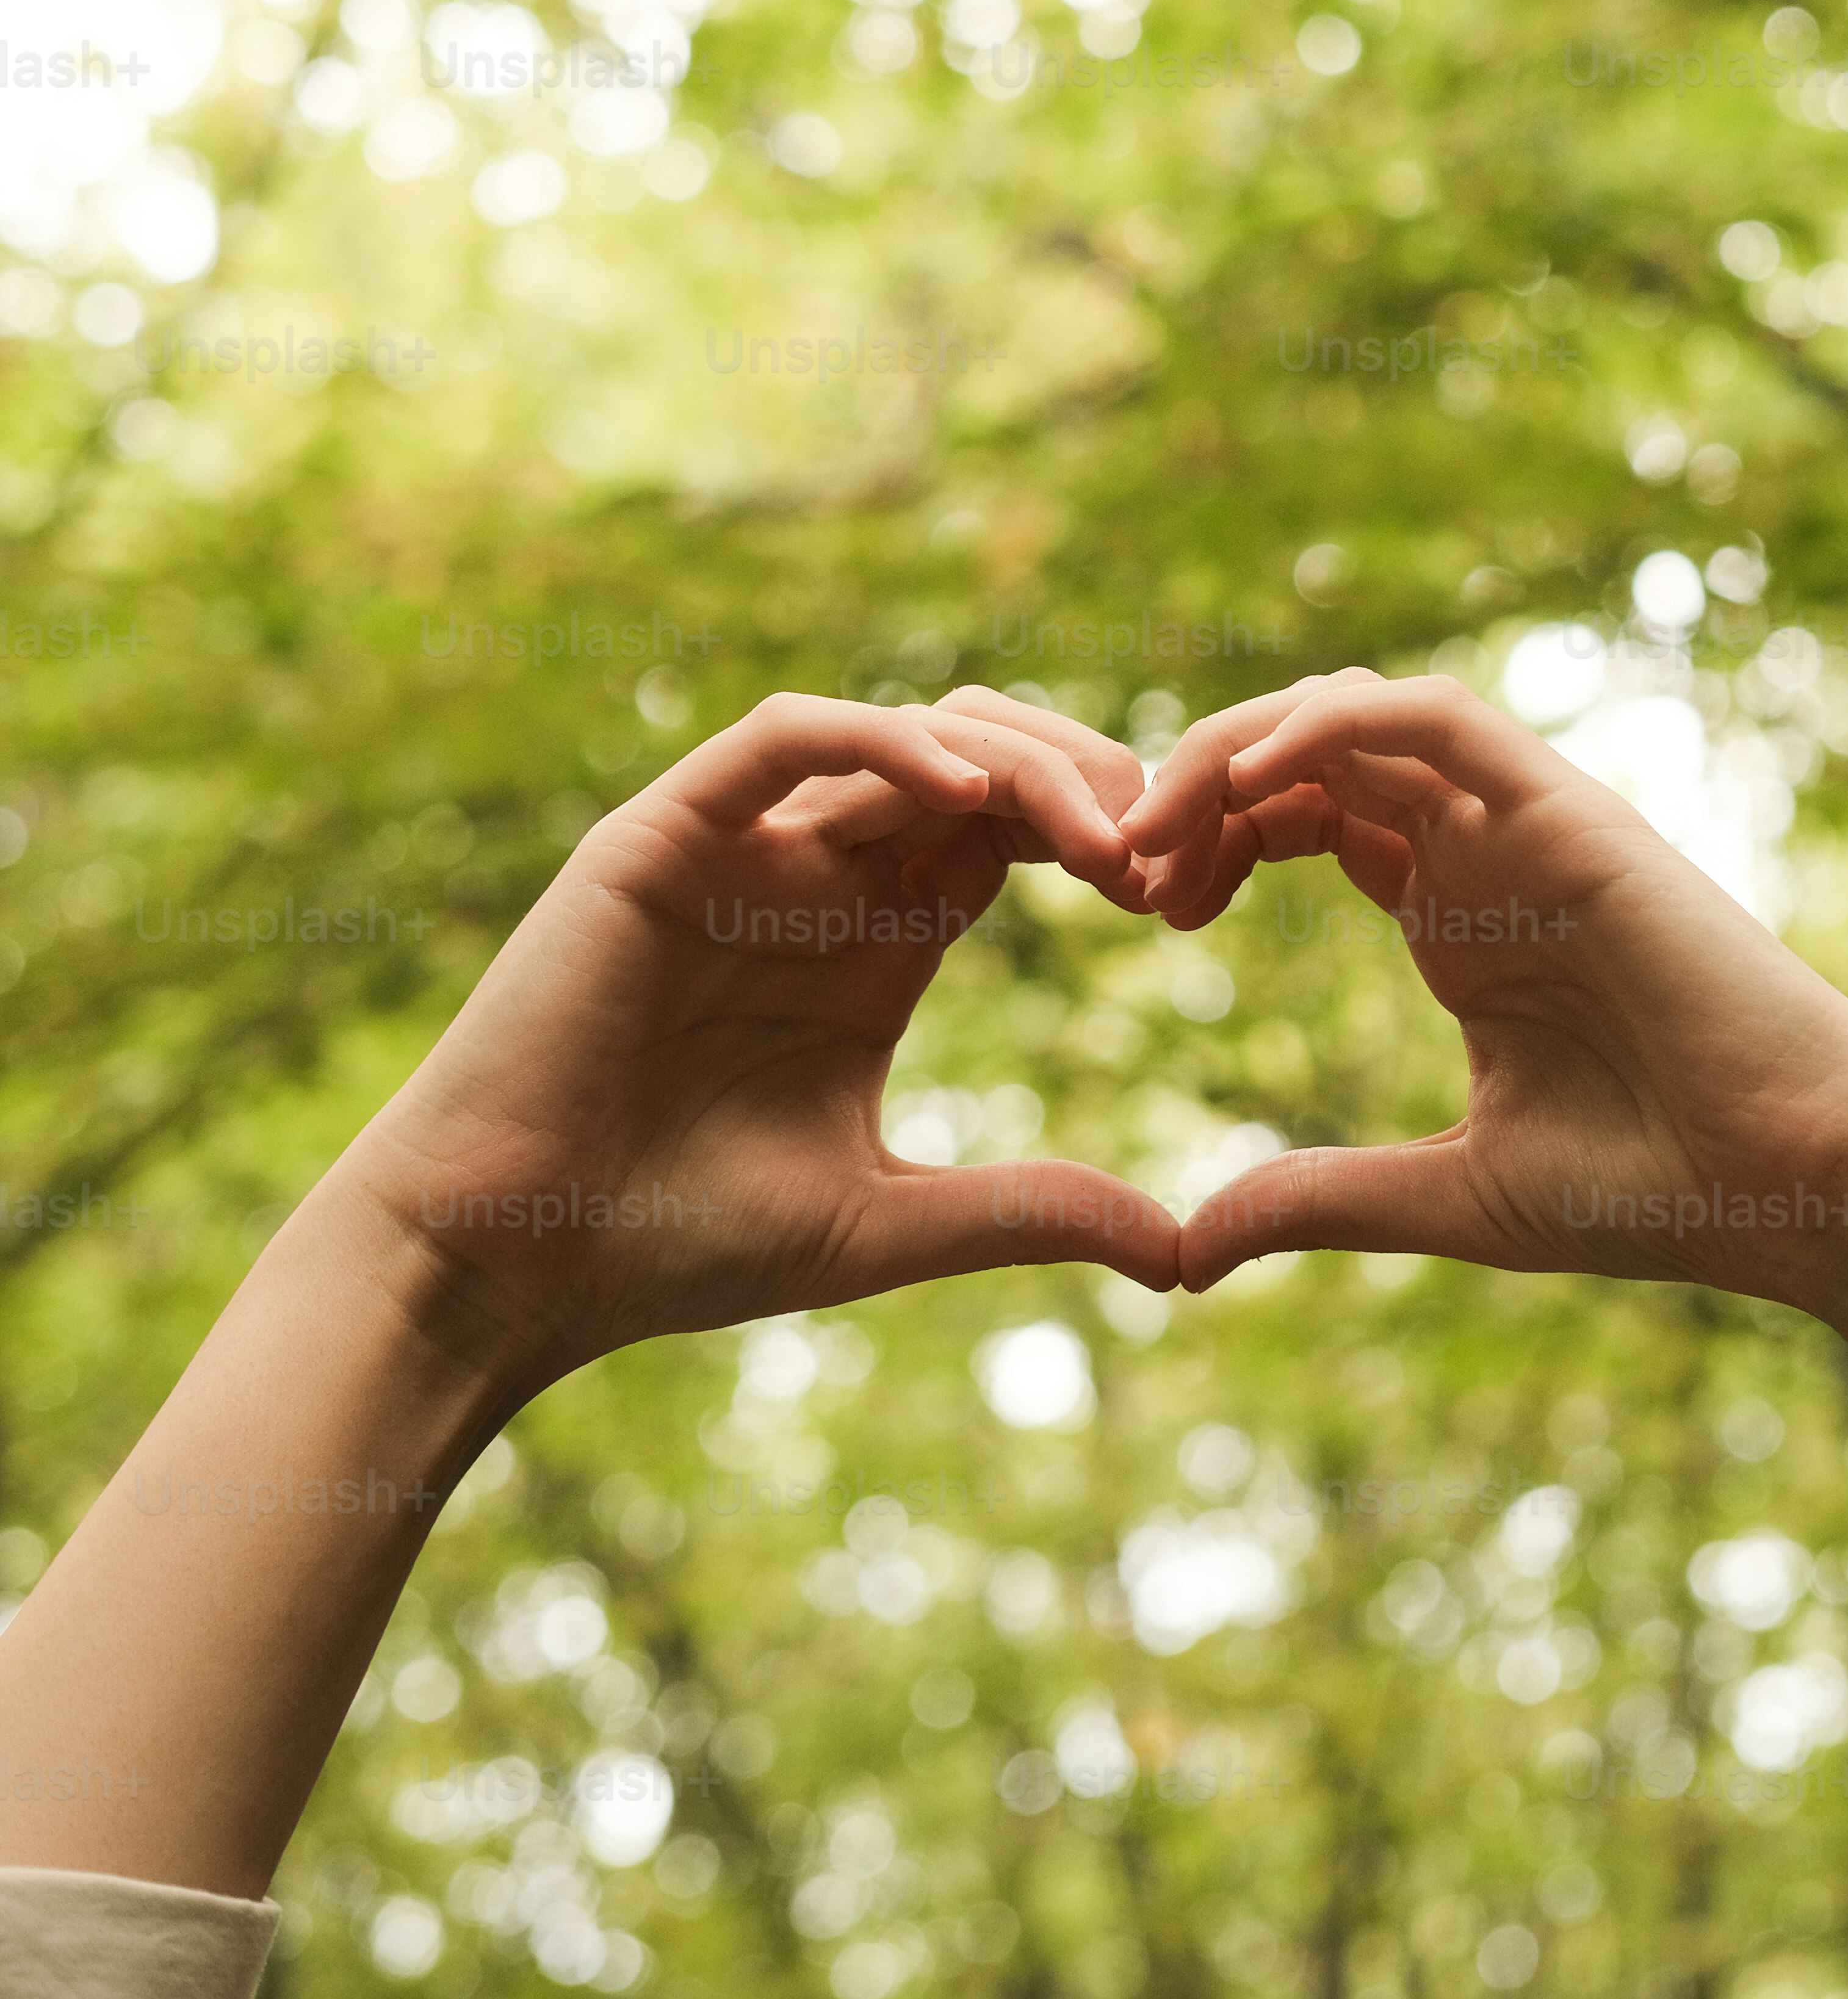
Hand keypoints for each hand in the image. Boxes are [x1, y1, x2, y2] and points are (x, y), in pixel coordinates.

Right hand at [332, 688, 1178, 1390]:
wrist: (511, 1265)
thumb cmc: (678, 1246)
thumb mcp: (889, 1223)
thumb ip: (1029, 1214)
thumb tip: (1185, 1254)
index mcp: (877, 939)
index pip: (1015, 831)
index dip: (1106, 837)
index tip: (1182, 896)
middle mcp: (817, 874)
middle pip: (980, 760)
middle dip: (1086, 776)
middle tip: (1166, 841)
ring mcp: (739, 846)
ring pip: (901, 733)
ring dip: (1014, 758)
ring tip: (1100, 822)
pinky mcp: (662, 834)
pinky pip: (784, 737)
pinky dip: (881, 743)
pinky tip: (967, 793)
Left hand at [1125, 669, 1847, 1300]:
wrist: (1800, 1186)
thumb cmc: (1656, 1191)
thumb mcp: (1446, 1194)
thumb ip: (1318, 1197)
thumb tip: (1185, 1253)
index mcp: (1453, 916)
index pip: (1298, 818)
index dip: (1202, 837)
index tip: (1134, 906)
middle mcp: (1480, 850)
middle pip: (1305, 753)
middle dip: (1194, 784)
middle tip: (1114, 860)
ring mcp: (1524, 823)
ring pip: (1353, 713)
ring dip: (1240, 744)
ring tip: (1156, 817)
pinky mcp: (1569, 813)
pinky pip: (1436, 716)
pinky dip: (1336, 720)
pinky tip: (1256, 778)